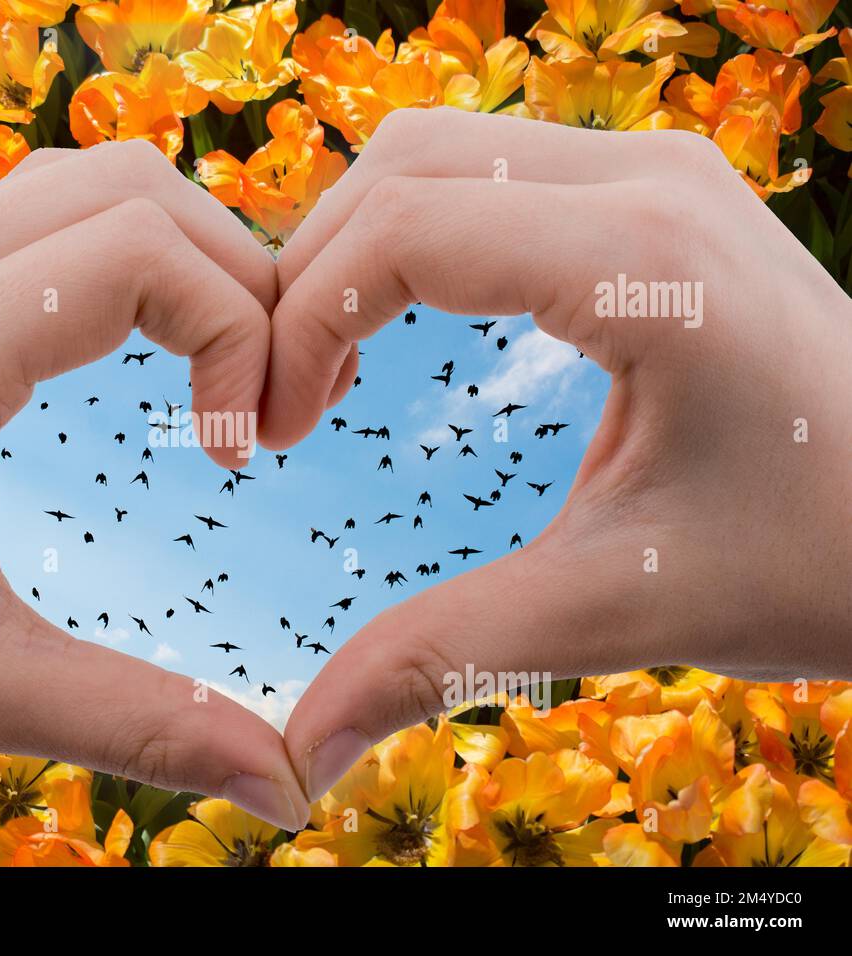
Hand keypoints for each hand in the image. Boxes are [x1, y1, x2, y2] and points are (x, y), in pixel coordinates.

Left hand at [0, 140, 311, 830]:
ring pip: (103, 179)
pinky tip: (156, 347)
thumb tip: (284, 783)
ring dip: (194, 258)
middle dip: (240, 285)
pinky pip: (60, 207)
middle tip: (262, 409)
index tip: (244, 454)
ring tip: (227, 371)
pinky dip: (140, 252)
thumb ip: (132, 723)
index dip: (236, 337)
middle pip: (140, 192)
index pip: (137, 255)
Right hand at [263, 107, 851, 800]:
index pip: (405, 229)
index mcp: (645, 262)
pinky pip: (486, 175)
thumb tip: (297, 753)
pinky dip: (412, 239)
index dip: (299, 323)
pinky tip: (397, 328)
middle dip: (310, 278)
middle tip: (284, 405)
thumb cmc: (816, 559)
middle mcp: (650, 178)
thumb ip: (440, 657)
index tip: (272, 434)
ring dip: (356, 251)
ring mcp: (656, 171)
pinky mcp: (652, 194)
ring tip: (327, 369)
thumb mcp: (616, 605)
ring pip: (437, 156)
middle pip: (402, 168)